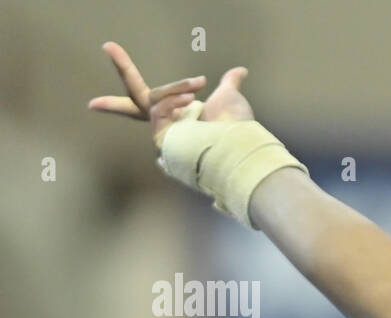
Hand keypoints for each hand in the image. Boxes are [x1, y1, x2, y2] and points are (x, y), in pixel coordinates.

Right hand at [88, 41, 254, 149]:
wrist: (238, 146)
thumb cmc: (236, 127)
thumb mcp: (230, 97)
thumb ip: (229, 83)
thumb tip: (240, 71)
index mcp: (181, 114)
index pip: (154, 99)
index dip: (138, 95)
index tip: (98, 100)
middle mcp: (168, 122)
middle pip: (136, 95)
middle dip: (123, 68)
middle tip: (109, 45)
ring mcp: (163, 130)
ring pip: (155, 97)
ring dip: (176, 88)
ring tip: (198, 84)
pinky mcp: (160, 136)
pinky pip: (158, 109)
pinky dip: (172, 102)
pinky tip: (189, 99)